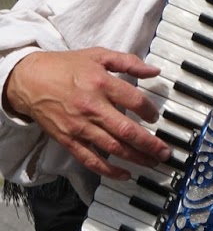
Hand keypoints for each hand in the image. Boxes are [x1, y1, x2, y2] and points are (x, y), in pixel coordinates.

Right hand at [3, 49, 166, 178]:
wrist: (27, 80)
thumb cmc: (63, 67)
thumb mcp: (97, 55)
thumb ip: (127, 62)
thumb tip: (154, 71)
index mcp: (101, 84)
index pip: (135, 101)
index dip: (150, 111)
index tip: (156, 117)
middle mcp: (92, 108)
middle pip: (128, 131)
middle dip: (151, 145)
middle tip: (166, 152)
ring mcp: (80, 126)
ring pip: (113, 148)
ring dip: (136, 158)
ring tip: (153, 163)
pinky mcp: (68, 139)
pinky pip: (90, 159)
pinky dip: (108, 170)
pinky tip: (125, 174)